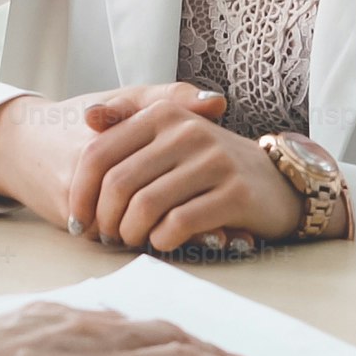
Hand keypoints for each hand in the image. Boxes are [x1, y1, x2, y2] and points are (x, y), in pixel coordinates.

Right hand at [0, 81, 234, 232]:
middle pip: (155, 207)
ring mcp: (81, 196)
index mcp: (116, 135)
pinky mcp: (70, 216)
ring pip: (136, 229)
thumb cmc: (82, 121)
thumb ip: (170, 98)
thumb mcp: (126, 100)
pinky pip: (115, 238)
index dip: (201, 192)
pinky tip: (177, 250)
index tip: (233, 210)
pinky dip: (145, 245)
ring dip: (172, 240)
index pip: (166, 167)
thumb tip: (218, 101)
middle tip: (231, 239)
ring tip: (214, 248)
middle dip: (193, 226)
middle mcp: (96, 168)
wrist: (20, 144)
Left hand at [64, 84, 301, 251]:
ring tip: (133, 239)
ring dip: (131, 233)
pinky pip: (179, 223)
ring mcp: (214, 161)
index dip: (80, 193)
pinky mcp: (235, 193)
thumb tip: (88, 117)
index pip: (99, 154)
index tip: (77, 220)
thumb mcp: (170, 133)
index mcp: (163, 114)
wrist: (277, 183)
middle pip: (118, 184)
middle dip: (104, 219)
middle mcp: (187, 131)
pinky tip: (162, 241)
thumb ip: (128, 122)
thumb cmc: (210, 164)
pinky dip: (162, 240)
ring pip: (145, 206)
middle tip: (107, 236)